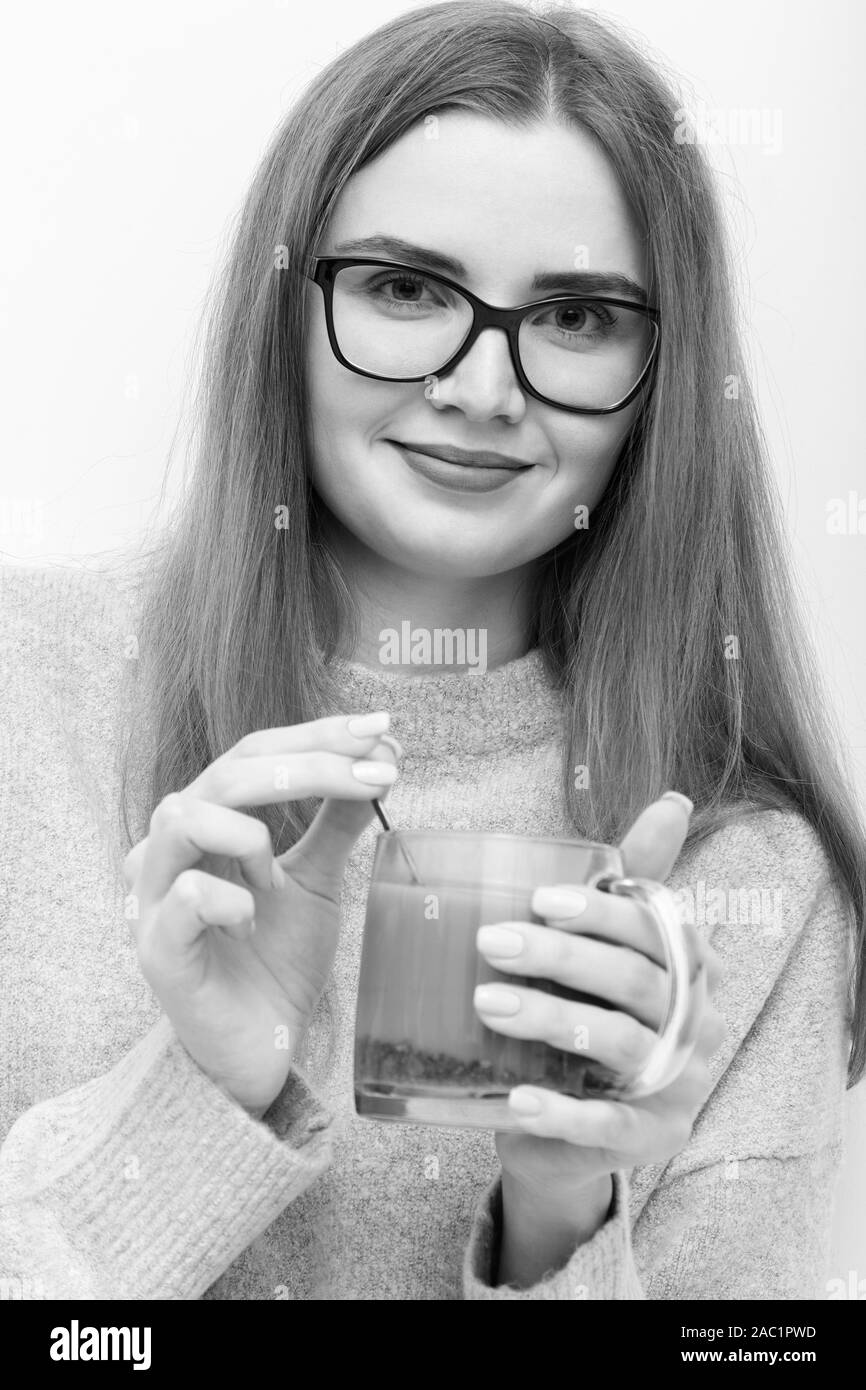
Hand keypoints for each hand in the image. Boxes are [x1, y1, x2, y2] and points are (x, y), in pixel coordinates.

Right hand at [123, 712, 400, 1112]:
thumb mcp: (316, 882)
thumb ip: (335, 823)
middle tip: (376, 774)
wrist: (261, 1049)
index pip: (255, 753)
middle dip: (308, 765)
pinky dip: (227, 899)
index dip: (317, 734)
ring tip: (277, 872)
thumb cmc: (275, 962)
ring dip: (248, 830)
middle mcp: (176, 848)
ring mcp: (157, 897)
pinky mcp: (158, 950)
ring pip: (181, 817)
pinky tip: (252, 920)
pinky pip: (183, 898)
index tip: (382, 728)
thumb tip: (378, 761)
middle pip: (227, 773)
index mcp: (212, 823)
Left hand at [474, 794, 724, 1205]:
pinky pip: (608, 1125)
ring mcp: (677, 1086)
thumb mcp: (611, 946)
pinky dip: (561, 1113)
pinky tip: (517, 1101)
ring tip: (487, 1004)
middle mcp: (698, 1026)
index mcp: (693, 969)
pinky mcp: (649, 1140)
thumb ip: (634, 879)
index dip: (603, 912)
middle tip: (491, 943)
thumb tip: (675, 800)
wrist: (572, 1126)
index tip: (539, 899)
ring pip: (619, 1045)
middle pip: (636, 982)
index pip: (659, 930)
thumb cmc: (593, 1012)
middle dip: (562, 958)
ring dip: (551, 1020)